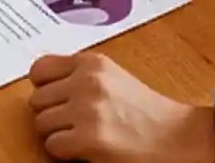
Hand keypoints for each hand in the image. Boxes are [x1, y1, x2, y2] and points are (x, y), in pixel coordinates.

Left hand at [28, 52, 214, 162]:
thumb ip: (80, 76)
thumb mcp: (112, 78)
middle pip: (37, 100)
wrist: (178, 138)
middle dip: (51, 114)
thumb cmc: (147, 113)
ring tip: (82, 135)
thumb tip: (43, 86)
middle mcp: (87, 80)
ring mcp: (87, 109)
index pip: (39, 69)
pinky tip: (86, 149)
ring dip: (57, 134)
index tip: (54, 99)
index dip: (43, 88)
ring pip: (41, 124)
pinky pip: (52, 146)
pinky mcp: (89, 137)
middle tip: (73, 123)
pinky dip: (65, 152)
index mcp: (92, 62)